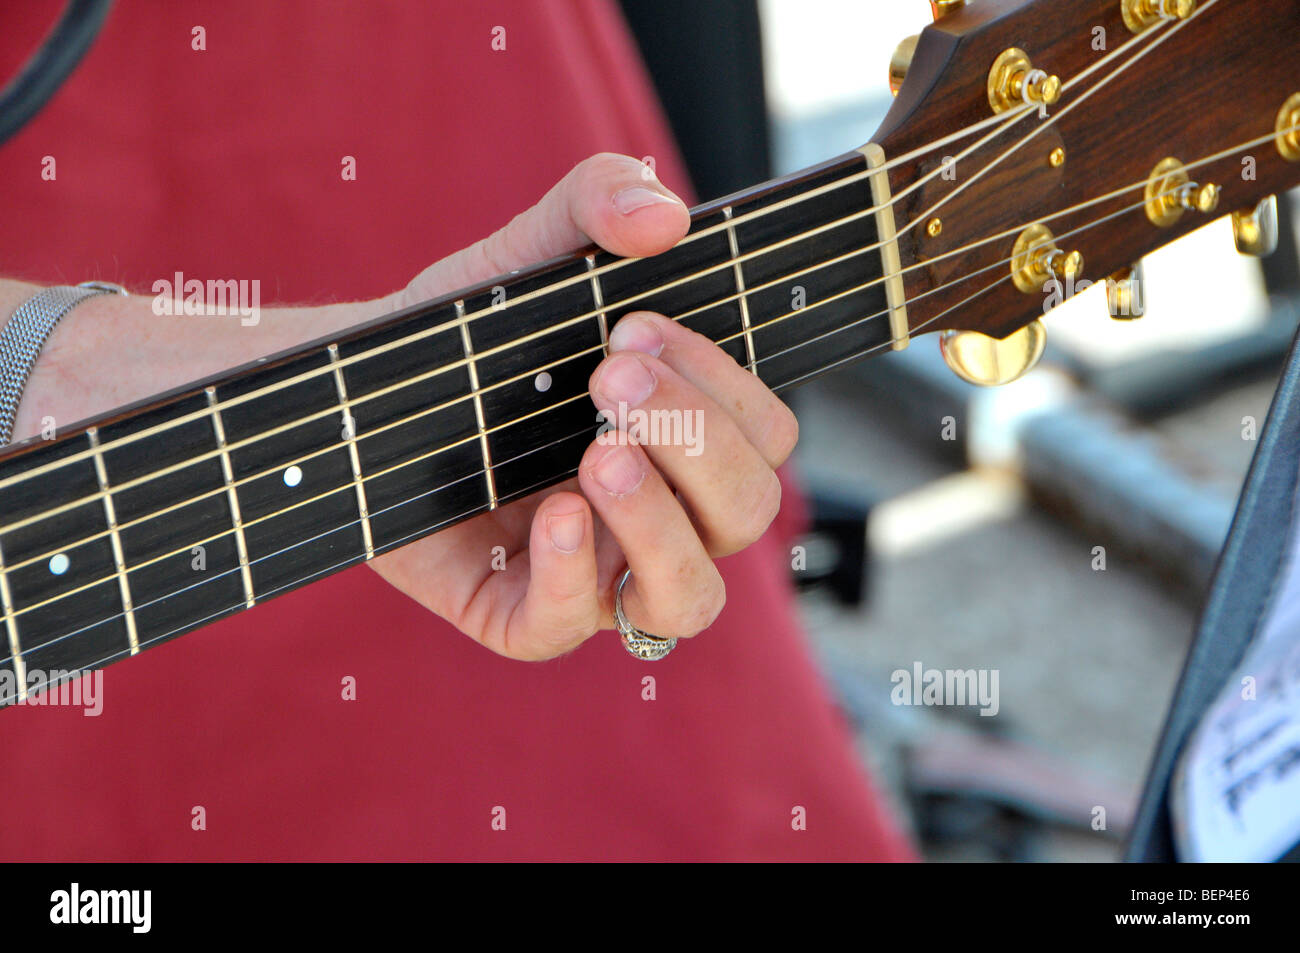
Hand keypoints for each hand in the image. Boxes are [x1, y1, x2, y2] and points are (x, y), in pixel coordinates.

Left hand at [370, 154, 798, 659]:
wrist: (354, 395)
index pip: (767, 437)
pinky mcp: (520, 614)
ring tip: (598, 453)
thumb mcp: (526, 256)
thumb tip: (662, 214)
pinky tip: (549, 511)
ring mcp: (595, 574)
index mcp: (686, 442)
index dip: (726, 389)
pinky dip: (573, 577)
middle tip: (610, 375)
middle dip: (695, 442)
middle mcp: (660, 515)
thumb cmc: (464, 338)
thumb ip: (596, 205)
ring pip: (690, 599)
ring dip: (659, 523)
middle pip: (746, 512)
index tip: (638, 326)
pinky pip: (574, 627)